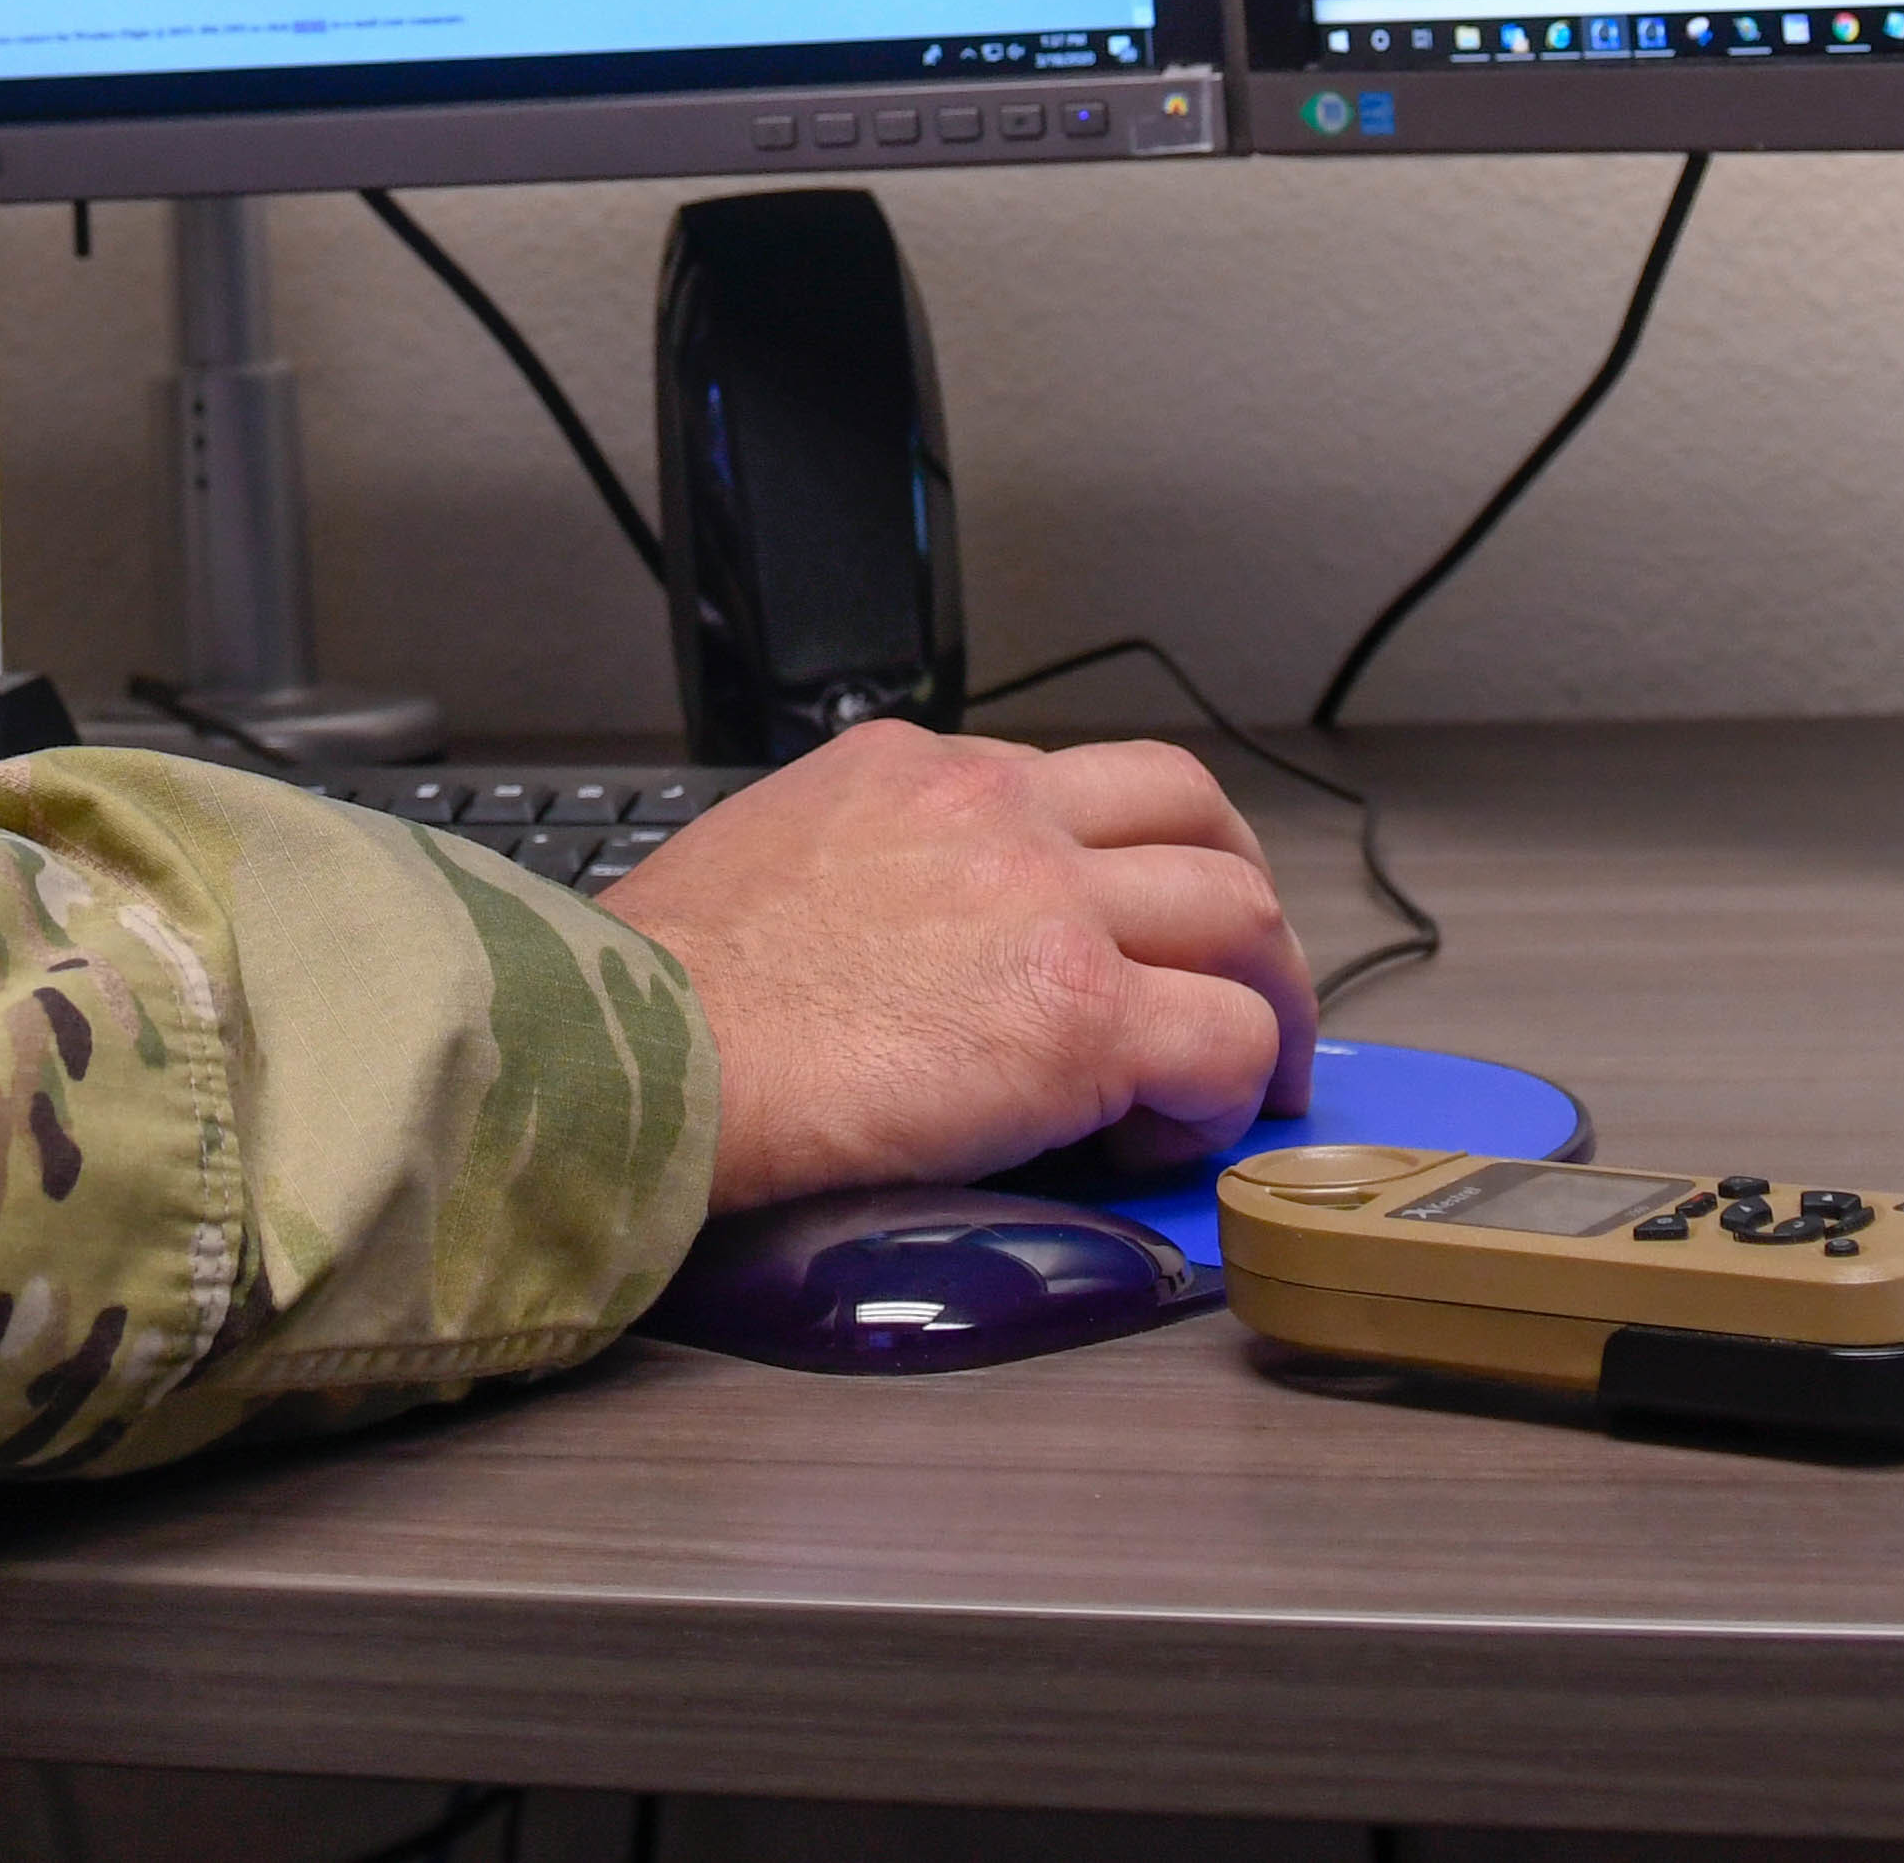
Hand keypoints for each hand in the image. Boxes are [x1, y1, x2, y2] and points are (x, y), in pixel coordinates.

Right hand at [596, 724, 1312, 1209]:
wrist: (640, 1057)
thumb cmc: (665, 998)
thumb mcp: (770, 856)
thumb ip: (871, 866)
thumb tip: (915, 947)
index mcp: (919, 767)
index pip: (1083, 779)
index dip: (1142, 857)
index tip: (1146, 929)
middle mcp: (998, 809)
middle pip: (1195, 813)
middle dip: (1241, 906)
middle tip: (1246, 987)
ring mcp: (1048, 905)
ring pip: (1239, 914)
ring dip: (1264, 999)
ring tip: (1252, 1077)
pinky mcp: (1079, 1017)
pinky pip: (1223, 1042)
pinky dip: (1227, 1090)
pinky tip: (1178, 1136)